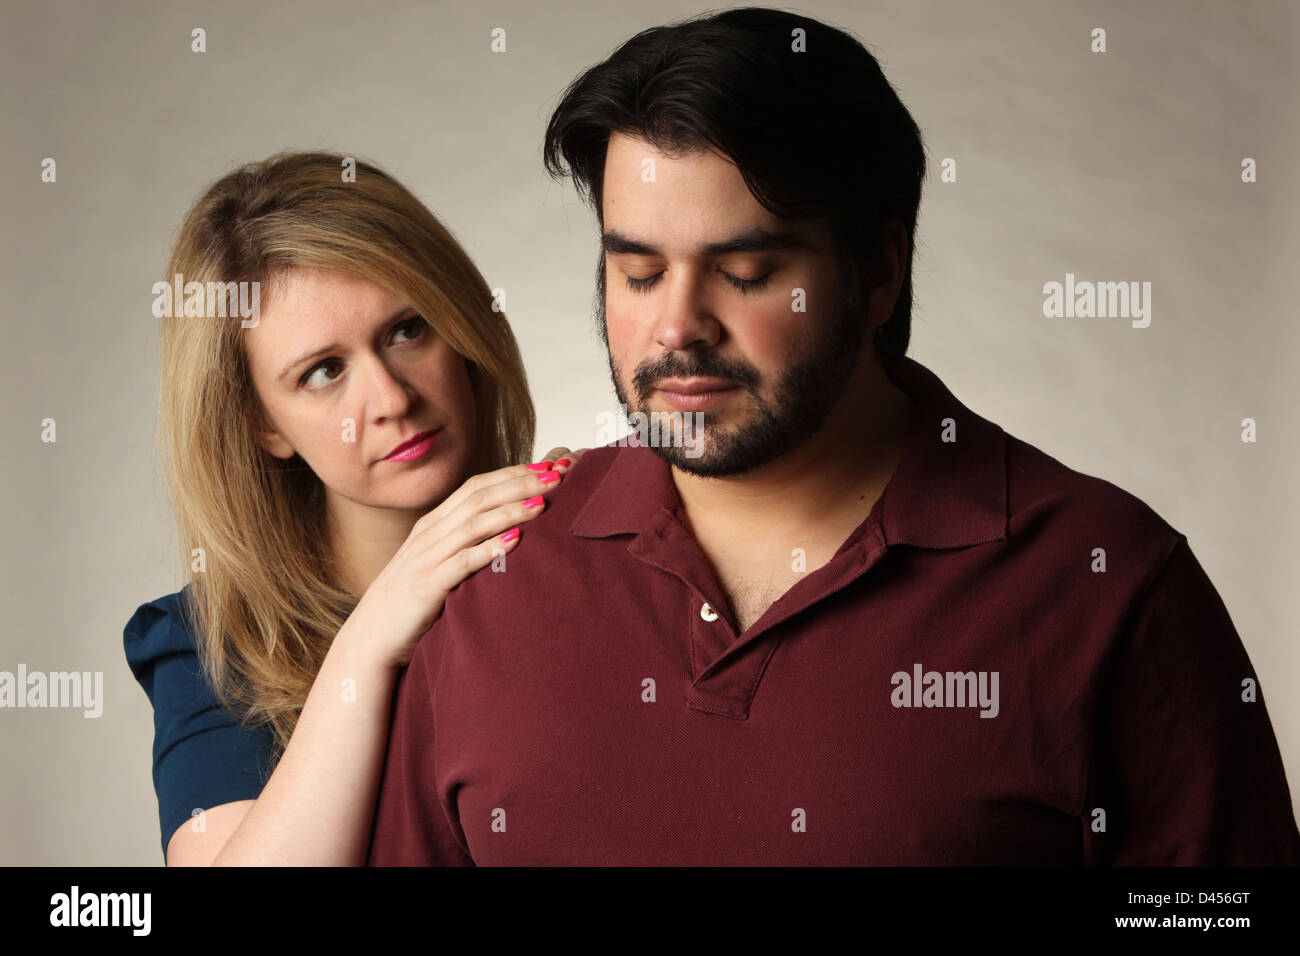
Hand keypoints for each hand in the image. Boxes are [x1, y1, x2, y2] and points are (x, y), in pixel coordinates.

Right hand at [342, 447, 587, 669]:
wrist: (371, 637)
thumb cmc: (412, 600)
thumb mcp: (437, 560)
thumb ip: (464, 542)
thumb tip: (510, 530)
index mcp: (434, 523)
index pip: (477, 486)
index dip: (513, 474)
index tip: (548, 467)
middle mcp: (430, 533)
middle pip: (480, 497)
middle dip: (520, 483)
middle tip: (557, 476)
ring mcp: (427, 557)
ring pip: (473, 524)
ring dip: (510, 511)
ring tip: (543, 503)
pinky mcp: (427, 585)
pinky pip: (461, 562)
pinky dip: (489, 550)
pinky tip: (515, 542)